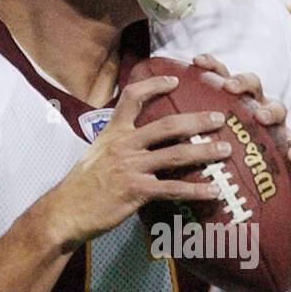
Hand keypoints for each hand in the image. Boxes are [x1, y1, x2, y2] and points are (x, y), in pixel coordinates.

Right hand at [40, 73, 230, 248]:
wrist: (64, 212)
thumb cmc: (80, 187)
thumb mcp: (95, 154)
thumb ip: (115, 144)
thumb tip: (133, 142)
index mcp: (113, 132)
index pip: (133, 97)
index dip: (155, 85)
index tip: (175, 79)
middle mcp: (124, 145)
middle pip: (168, 125)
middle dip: (197, 120)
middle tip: (219, 118)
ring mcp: (131, 167)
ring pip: (176, 154)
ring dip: (205, 152)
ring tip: (225, 150)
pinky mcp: (136, 191)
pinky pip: (173, 188)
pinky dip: (196, 190)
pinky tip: (213, 192)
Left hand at [191, 55, 290, 215]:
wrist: (264, 188)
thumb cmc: (227, 162)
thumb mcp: (206, 148)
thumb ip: (189, 136)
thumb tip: (150, 129)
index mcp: (234, 103)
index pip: (223, 76)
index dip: (212, 65)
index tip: (196, 60)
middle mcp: (255, 108)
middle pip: (253, 85)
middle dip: (242, 82)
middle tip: (229, 87)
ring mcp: (275, 125)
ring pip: (278, 108)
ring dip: (270, 111)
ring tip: (260, 117)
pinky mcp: (290, 146)